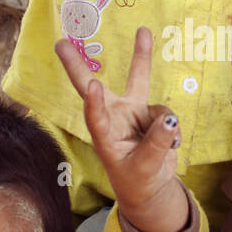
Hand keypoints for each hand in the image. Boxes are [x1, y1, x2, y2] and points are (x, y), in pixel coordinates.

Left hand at [55, 27, 189, 231]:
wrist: (150, 188)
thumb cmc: (137, 180)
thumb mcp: (146, 167)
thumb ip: (156, 143)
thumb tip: (169, 119)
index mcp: (104, 136)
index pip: (95, 118)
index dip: (93, 102)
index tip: (93, 85)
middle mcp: (113, 118)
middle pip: (93, 86)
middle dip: (76, 64)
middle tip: (58, 43)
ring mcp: (132, 113)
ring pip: (141, 87)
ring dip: (149, 83)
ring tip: (157, 92)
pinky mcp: (151, 114)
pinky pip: (166, 113)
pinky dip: (172, 129)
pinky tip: (172, 143)